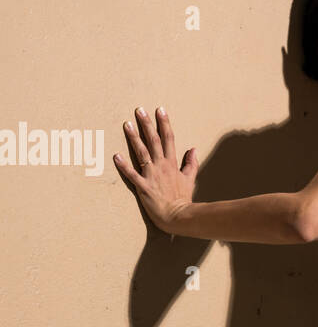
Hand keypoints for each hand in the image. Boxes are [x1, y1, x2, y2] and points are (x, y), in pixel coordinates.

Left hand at [113, 106, 198, 232]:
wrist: (179, 216)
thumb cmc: (183, 199)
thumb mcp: (190, 179)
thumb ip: (191, 163)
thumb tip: (193, 149)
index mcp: (172, 163)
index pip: (169, 138)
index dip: (164, 123)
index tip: (160, 110)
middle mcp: (162, 166)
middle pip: (154, 140)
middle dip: (147, 124)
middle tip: (139, 110)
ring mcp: (152, 175)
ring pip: (142, 152)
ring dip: (134, 138)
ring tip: (126, 124)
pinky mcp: (143, 187)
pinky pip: (132, 174)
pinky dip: (124, 165)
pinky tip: (115, 155)